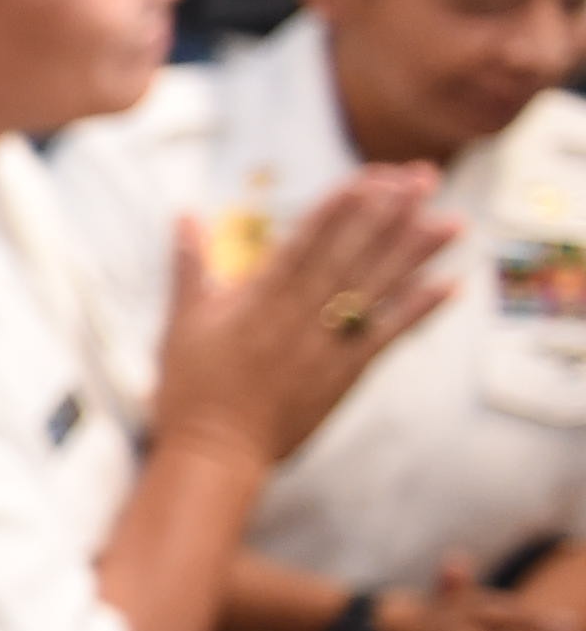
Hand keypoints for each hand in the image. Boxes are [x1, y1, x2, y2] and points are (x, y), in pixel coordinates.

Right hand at [148, 168, 456, 468]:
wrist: (214, 453)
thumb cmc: (191, 389)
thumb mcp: (181, 322)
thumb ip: (189, 265)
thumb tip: (186, 216)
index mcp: (256, 302)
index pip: (304, 244)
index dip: (338, 209)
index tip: (369, 177)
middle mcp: (297, 319)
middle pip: (349, 257)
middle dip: (387, 216)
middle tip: (422, 180)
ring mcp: (325, 346)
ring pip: (375, 290)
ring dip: (416, 254)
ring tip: (449, 221)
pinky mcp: (344, 375)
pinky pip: (387, 336)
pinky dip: (418, 311)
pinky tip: (448, 285)